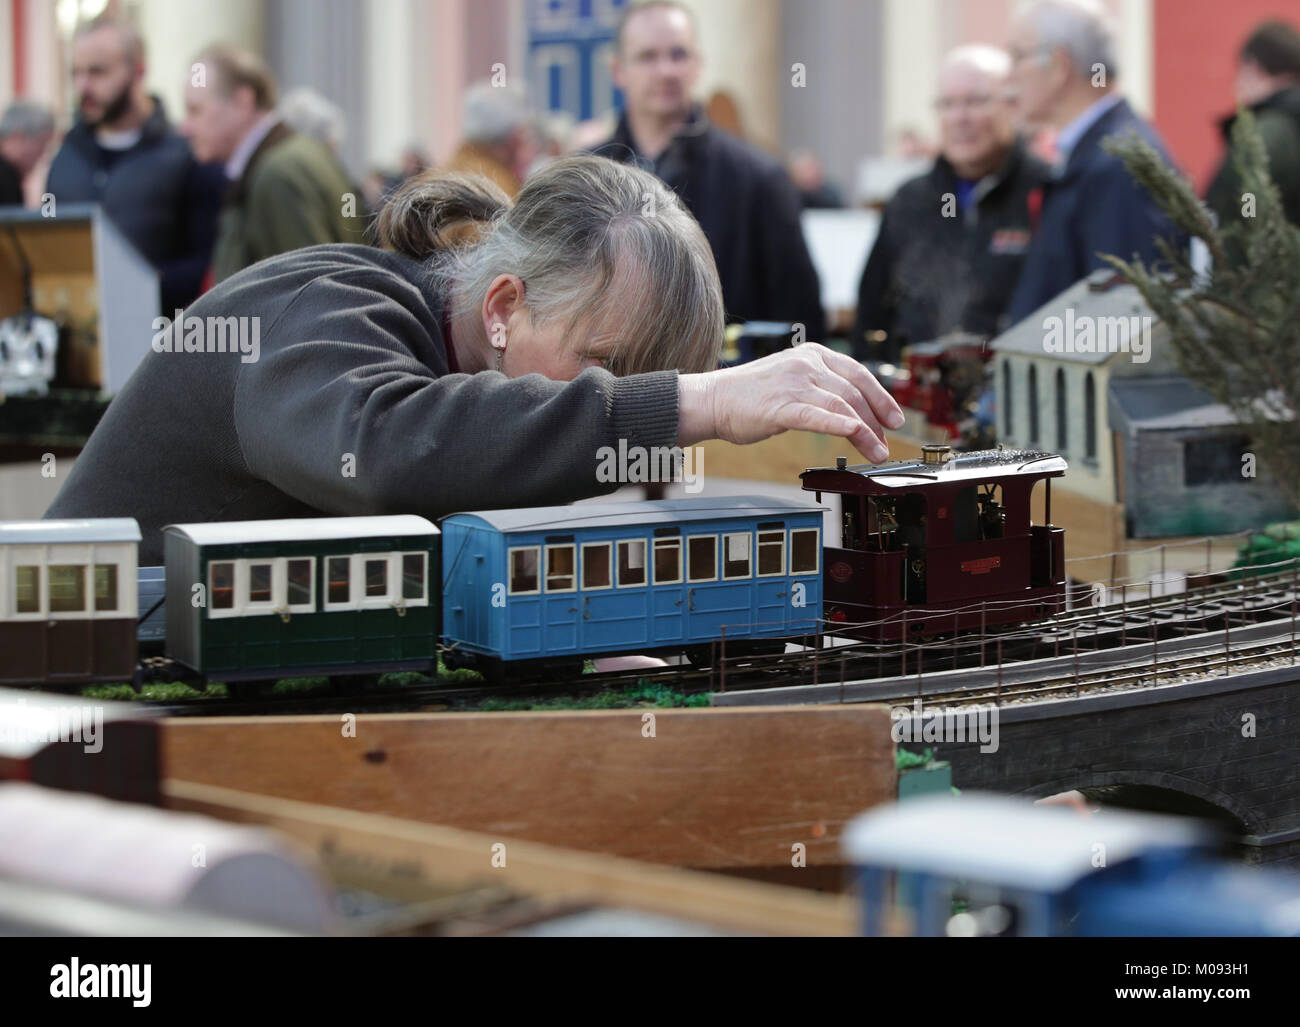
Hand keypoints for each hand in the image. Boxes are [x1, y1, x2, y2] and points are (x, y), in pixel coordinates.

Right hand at [678, 343, 904, 462]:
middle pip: (855, 392)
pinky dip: (841, 425)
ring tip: (877, 452)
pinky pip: (818, 416)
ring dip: (866, 432)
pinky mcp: (782, 406)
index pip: (858, 374)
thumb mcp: (792, 378)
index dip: (882, 397)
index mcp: (812, 354)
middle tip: (886, 441)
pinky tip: (856, 435)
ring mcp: (795, 383)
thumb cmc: (750, 396)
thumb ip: (820, 387)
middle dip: (877, 420)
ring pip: (843, 406)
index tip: (895, 419)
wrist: (713, 399)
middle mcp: (807, 364)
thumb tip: (851, 409)